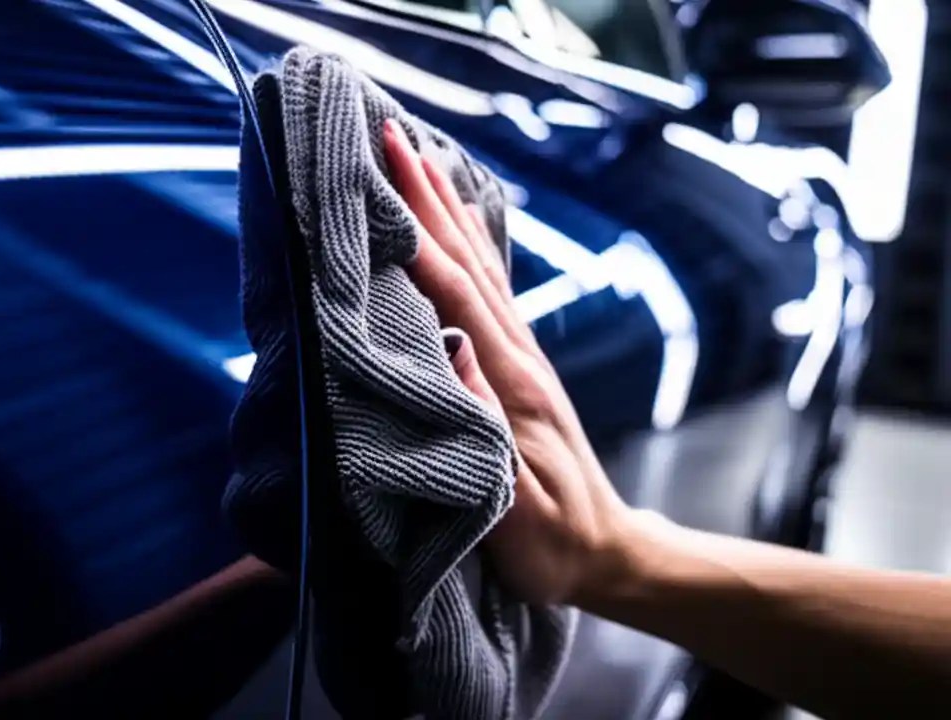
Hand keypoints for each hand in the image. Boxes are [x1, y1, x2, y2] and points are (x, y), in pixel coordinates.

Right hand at [383, 119, 640, 605]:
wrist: (607, 554)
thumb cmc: (553, 544)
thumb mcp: (515, 506)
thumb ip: (484, 430)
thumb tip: (453, 348)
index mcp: (513, 383)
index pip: (458, 294)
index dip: (420, 235)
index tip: (386, 179)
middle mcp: (520, 356)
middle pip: (470, 261)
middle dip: (431, 196)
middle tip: (393, 136)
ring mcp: (523, 359)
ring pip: (481, 267)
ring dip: (448, 210)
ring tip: (418, 158)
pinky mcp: (519, 369)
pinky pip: (489, 290)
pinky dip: (469, 246)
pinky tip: (457, 225)